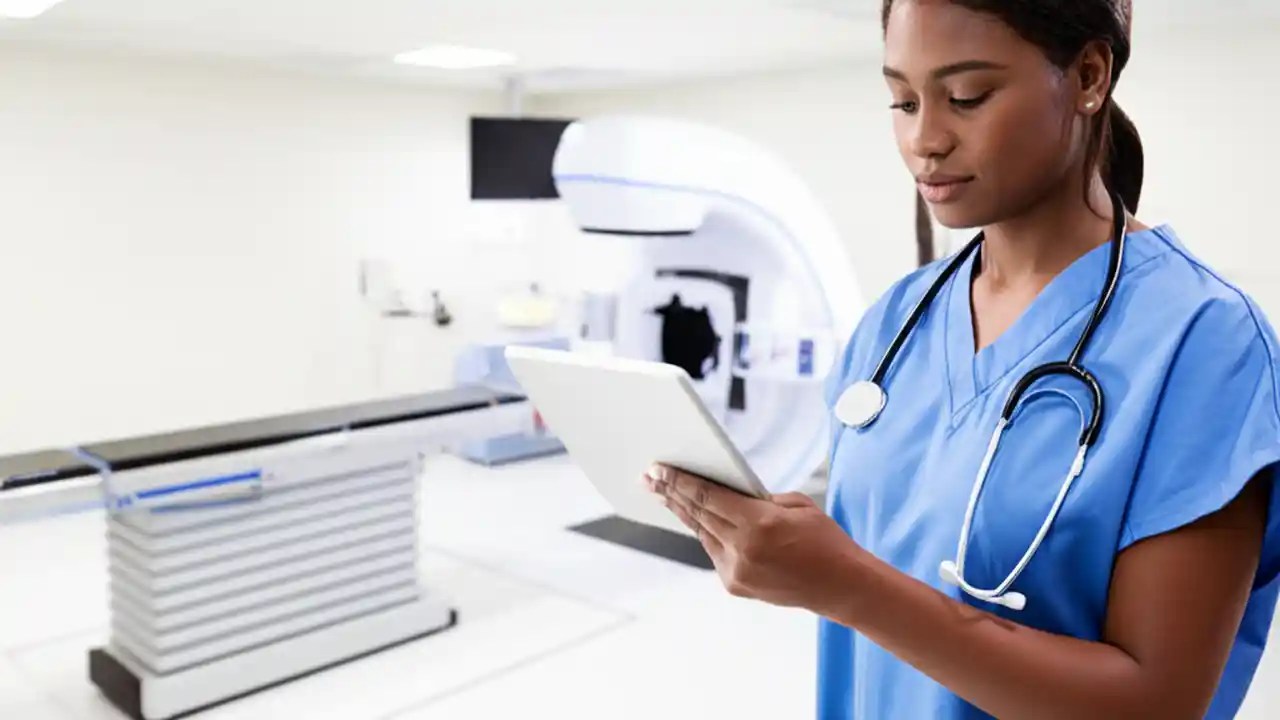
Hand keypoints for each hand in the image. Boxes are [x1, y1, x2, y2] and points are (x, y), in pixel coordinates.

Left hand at [644, 464, 863, 615]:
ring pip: (702, 533)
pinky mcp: (735, 585)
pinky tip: (695, 519)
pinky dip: (707, 533)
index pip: (708, 497)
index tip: (659, 469)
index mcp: (759, 524)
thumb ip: (759, 498)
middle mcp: (742, 549)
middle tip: (649, 478)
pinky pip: (714, 552)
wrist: (841, 586)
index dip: (680, 481)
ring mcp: (737, 571)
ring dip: (683, 513)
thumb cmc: (825, 540)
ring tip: (663, 495)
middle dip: (671, 494)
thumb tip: (726, 491)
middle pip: (698, 514)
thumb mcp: (797, 505)